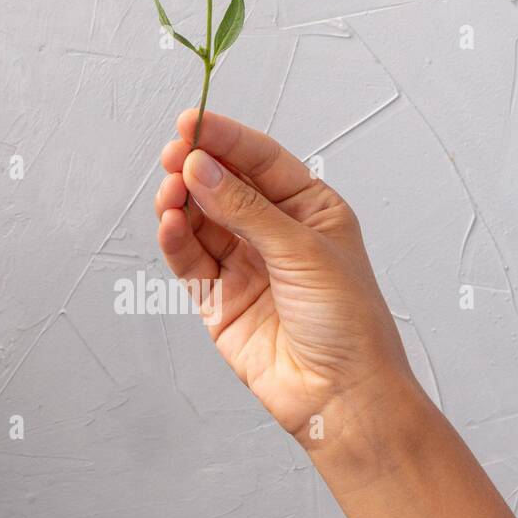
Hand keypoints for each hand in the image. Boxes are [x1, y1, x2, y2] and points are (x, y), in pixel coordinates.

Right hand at [156, 109, 419, 451]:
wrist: (342, 394)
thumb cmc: (348, 322)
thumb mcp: (302, 250)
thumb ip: (246, 208)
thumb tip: (202, 169)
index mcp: (311, 209)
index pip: (261, 161)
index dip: (226, 139)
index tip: (191, 123)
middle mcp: (275, 234)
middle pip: (225, 187)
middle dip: (197, 168)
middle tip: (173, 156)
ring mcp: (246, 266)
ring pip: (202, 221)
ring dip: (182, 203)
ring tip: (170, 195)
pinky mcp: (220, 300)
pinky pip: (191, 261)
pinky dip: (176, 241)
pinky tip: (169, 225)